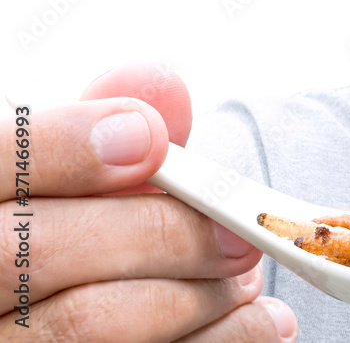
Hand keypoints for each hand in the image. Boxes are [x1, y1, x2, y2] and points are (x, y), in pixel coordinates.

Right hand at [0, 65, 297, 341]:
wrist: (44, 318)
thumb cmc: (64, 238)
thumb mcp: (67, 184)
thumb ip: (102, 135)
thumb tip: (166, 85)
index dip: (70, 146)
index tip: (150, 139)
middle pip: (42, 249)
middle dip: (164, 233)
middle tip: (240, 232)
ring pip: (87, 323)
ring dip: (196, 296)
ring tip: (247, 278)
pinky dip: (216, 342)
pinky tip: (255, 323)